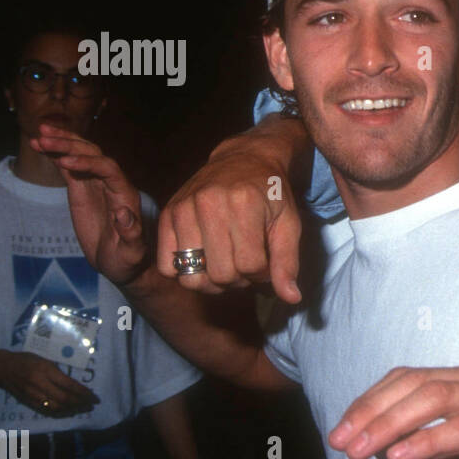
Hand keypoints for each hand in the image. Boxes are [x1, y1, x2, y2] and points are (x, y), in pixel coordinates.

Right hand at [0, 349, 97, 414]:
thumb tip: (75, 386)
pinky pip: (46, 410)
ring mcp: (33, 394)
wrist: (2, 368)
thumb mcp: (45, 361)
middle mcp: (40, 383)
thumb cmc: (26, 360)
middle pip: (64, 399)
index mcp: (46, 370)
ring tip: (82, 409)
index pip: (69, 385)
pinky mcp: (28, 401)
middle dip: (80, 404)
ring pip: (56, 407)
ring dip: (71, 410)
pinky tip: (68, 411)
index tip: (94, 397)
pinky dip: (59, 412)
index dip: (84, 393)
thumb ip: (58, 373)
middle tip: (91, 405)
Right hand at [32, 125, 148, 288]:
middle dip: (70, 144)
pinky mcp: (81, 188)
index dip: (88, 162)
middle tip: (45, 137)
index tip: (66, 162)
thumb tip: (124, 214)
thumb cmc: (129, 259)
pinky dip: (54, 154)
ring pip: (80, 154)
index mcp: (125, 194)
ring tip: (38, 133)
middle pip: (93, 154)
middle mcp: (112, 183)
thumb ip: (131, 234)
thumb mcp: (132, 252)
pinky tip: (38, 145)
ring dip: (61, 142)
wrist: (120, 262)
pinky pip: (68, 166)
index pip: (108, 169)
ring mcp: (96, 183)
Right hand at [157, 121, 304, 302]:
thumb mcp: (289, 224)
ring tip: (226, 262)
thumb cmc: (271, 195)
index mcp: (244, 204)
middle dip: (240, 279)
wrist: (245, 159)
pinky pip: (166, 266)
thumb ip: (288, 262)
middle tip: (247, 262)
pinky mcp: (168, 214)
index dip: (262, 274)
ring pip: (192, 276)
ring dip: (213, 280)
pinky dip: (184, 272)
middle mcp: (209, 204)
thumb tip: (291, 299)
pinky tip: (203, 259)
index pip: (250, 266)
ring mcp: (184, 208)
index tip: (266, 261)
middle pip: (222, 275)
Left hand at [327, 363, 458, 458]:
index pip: (420, 377)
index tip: (347, 425)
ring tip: (357, 449)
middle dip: (370, 410)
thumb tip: (418, 447)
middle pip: (418, 383)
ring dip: (388, 423)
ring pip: (436, 399)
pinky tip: (402, 456)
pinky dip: (432, 440)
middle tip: (337, 440)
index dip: (378, 397)